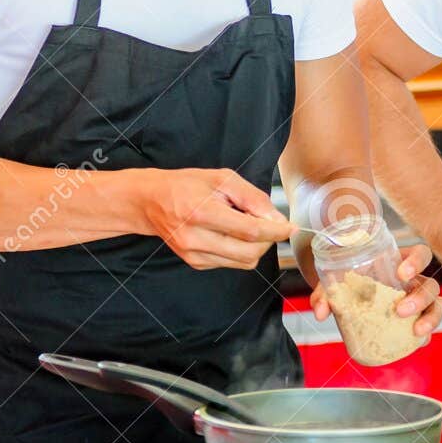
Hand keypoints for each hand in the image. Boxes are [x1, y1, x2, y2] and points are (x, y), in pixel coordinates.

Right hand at [137, 168, 293, 270]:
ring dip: (255, 247)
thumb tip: (276, 219)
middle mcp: (195, 238)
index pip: (249, 231)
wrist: (151, 201)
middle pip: (249, 252)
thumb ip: (252, 198)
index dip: (276, 231)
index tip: (290, 227)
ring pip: (243, 262)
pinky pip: (231, 263)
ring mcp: (194, 254)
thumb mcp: (222, 179)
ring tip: (245, 225)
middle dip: (267, 239)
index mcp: (202, 212)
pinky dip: (240, 251)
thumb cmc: (186, 185)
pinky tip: (230, 234)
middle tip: (266, 222)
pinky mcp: (195, 263)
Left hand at [310, 244, 441, 337]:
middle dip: (420, 298)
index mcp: (400, 262)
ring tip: (416, 331)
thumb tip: (321, 312)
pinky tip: (417, 342)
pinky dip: (426, 336)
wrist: (349, 294)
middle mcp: (413, 282)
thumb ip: (326, 292)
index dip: (417, 261)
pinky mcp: (414, 321)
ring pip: (437, 306)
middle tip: (400, 310)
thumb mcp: (336, 280)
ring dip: (431, 318)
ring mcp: (417, 302)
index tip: (402, 274)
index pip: (421, 253)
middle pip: (431, 285)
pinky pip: (428, 327)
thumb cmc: (348, 280)